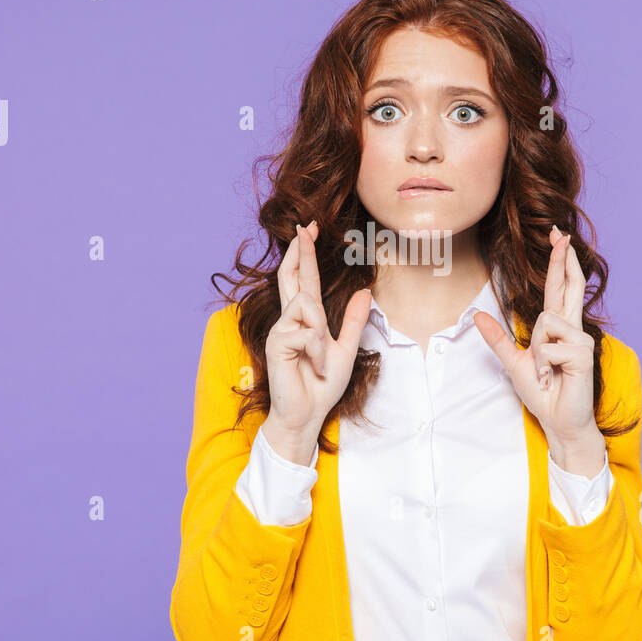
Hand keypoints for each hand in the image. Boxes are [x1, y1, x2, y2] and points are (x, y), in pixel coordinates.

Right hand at [263, 220, 371, 465]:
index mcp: (304, 320)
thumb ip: (352, 320)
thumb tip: (365, 291)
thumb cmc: (322, 385)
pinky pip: (306, 332)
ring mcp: (281, 330)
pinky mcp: (276, 342)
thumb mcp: (346, 348)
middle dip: (300, 251)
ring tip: (319, 358)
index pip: (302, 280)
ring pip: (306, 306)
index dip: (304, 254)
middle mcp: (289, 320)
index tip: (309, 229)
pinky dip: (316, 350)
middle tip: (306, 226)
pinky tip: (312, 366)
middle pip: (291, 276)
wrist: (308, 414)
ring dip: (320, 332)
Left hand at [474, 225, 605, 476]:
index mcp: (558, 327)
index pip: (560, 288)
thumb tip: (478, 315)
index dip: (559, 262)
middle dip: (564, 259)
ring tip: (545, 373)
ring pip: (547, 320)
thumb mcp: (514, 362)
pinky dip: (543, 365)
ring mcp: (580, 340)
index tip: (560, 237)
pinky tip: (552, 379)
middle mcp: (573, 328)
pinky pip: (549, 346)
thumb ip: (499, 338)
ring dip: (538, 352)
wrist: (559, 421)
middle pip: (570, 285)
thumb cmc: (543, 393)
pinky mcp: (583, 355)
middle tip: (561, 232)